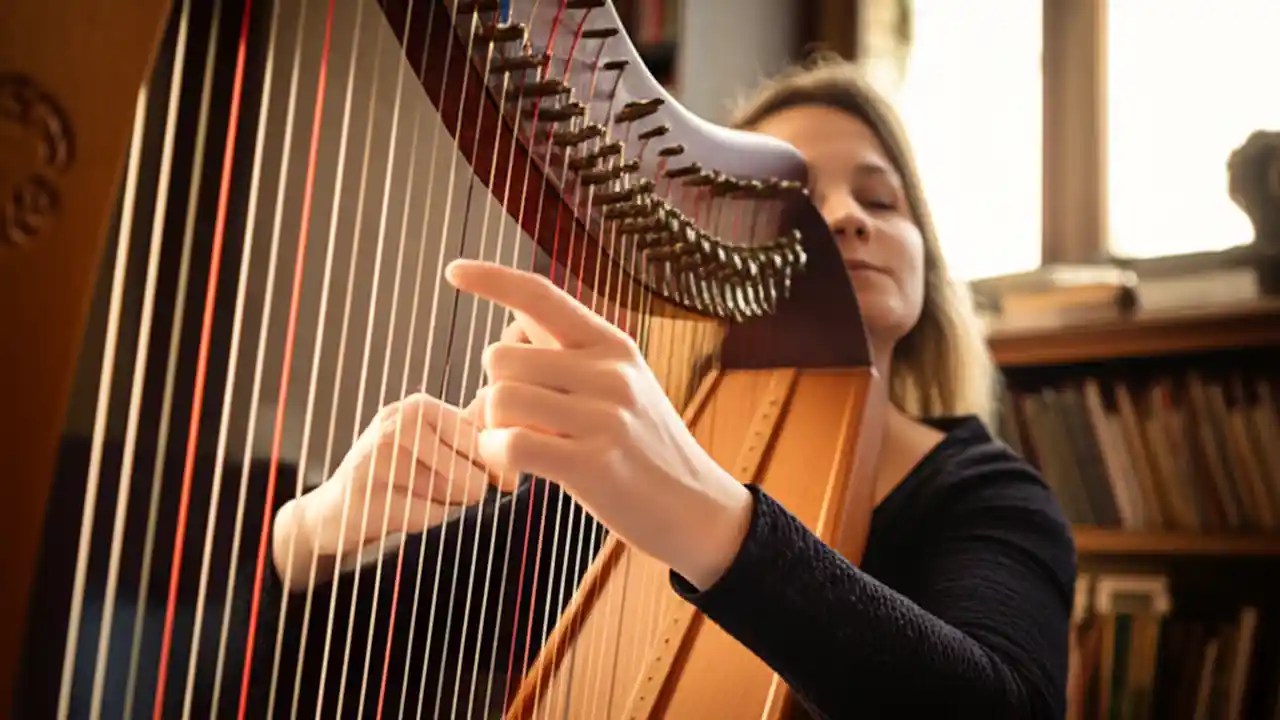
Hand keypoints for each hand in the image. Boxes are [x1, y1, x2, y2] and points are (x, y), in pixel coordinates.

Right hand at [271, 392, 511, 587]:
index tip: (488, 482)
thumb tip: (525, 439)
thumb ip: (477, 439)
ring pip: (455, 495)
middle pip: (475, 473)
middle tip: (438, 493)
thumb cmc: (396, 480)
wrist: (332, 513)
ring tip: (415, 499)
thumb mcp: (435, 449)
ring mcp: (380, 453)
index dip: (496, 472)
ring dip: (445, 508)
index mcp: (421, 406)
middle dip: (467, 494)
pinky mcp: (367, 491)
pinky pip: (430, 516)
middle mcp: (400, 420)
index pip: (487, 442)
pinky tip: (400, 514)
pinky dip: (425, 523)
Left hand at [447, 259, 752, 589]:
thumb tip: (512, 318)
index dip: (492, 279)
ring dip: (492, 427)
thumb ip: (569, 352)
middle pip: (501, 358)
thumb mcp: (622, 385)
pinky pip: (510, 444)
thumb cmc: (646, 448)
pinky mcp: (592, 465)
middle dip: (494, 389)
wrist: (698, 509)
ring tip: (519, 443)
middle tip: (519, 421)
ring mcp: (604, 418)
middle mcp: (610, 372)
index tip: (453, 270)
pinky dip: (497, 456)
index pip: (542, 295)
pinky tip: (514, 467)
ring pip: (499, 399)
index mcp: (614, 344)